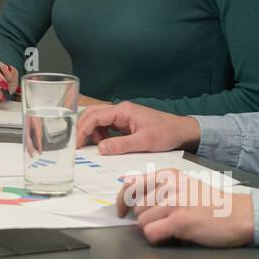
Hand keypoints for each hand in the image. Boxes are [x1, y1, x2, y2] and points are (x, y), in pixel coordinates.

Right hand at [75, 101, 200, 153]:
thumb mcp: (144, 142)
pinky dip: (100, 135)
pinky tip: (105, 145)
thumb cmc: (166, 133)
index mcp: (123, 110)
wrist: (181, 131)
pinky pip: (106, 126)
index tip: (76, 144)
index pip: (95, 116)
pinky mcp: (124, 122)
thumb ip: (121, 145)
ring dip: (92, 133)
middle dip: (82, 129)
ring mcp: (122, 115)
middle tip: (77, 146)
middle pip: (92, 115)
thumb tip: (101, 148)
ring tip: (95, 147)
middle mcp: (120, 110)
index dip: (82, 129)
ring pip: (97, 120)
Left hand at [117, 168, 253, 246]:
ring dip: (154, 229)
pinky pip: (151, 233)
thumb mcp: (183, 184)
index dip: (122, 200)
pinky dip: (157, 238)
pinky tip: (170, 235)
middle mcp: (169, 185)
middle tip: (164, 221)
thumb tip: (130, 190)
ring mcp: (175, 202)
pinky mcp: (180, 220)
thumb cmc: (211, 203)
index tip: (121, 210)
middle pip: (137, 208)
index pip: (131, 184)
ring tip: (173, 227)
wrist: (239, 214)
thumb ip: (159, 186)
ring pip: (142, 222)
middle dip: (146, 218)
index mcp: (168, 175)